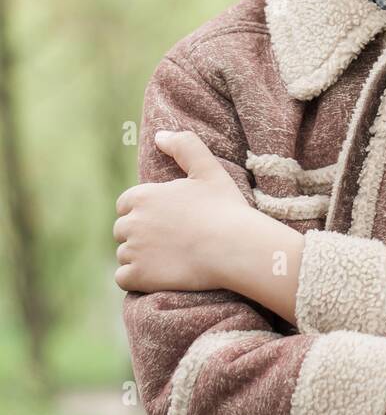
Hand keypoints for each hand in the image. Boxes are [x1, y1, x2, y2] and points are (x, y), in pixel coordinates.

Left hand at [113, 130, 253, 292]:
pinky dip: (135, 279)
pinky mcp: (138, 276)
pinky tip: (156, 275)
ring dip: (139, 258)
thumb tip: (159, 136)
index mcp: (143, 196)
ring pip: (124, 255)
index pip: (126, 204)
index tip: (164, 219)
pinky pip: (123, 278)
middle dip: (139, 234)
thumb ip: (184, 145)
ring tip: (167, 258)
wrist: (234, 247)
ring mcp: (133, 251)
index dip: (143, 211)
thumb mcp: (209, 168)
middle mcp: (132, 222)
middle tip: (168, 240)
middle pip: (122, 230)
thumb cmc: (224, 207)